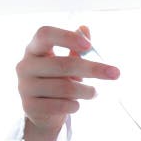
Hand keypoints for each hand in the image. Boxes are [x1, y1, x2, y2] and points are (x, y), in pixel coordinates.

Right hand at [16, 25, 119, 140]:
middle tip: (115, 74)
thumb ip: (76, 47)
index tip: (89, 45)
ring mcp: (25, 86)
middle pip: (62, 64)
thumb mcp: (68, 62)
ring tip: (94, 92)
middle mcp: (25, 65)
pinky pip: (60, 105)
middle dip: (92, 69)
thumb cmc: (58, 80)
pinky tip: (77, 104)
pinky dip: (75, 105)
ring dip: (86, 91)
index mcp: (34, 48)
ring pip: (64, 87)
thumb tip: (85, 29)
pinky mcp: (30, 106)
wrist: (43, 112)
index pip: (45, 34)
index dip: (67, 37)